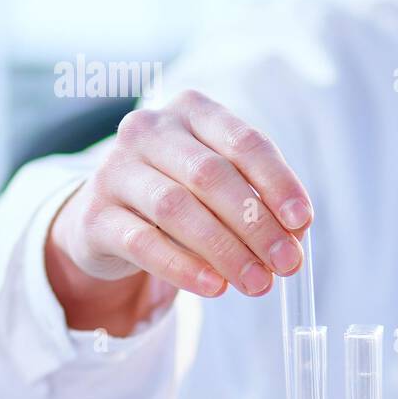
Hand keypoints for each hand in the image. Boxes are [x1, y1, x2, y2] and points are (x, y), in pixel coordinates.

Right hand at [46, 90, 311, 332]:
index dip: (277, 182)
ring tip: (258, 283)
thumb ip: (262, 202)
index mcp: (193, 111)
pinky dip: (184, 267)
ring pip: (177, 208)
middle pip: (211, 176)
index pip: (244, 142)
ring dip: (226, 250)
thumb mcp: (226, 187)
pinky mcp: (95, 216)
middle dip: (256, 224)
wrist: (113, 217)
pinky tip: (216, 287)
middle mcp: (149, 130)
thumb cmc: (186, 193)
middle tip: (287, 263)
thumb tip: (295, 234)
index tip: (302, 221)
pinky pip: (143, 242)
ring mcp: (115, 170)